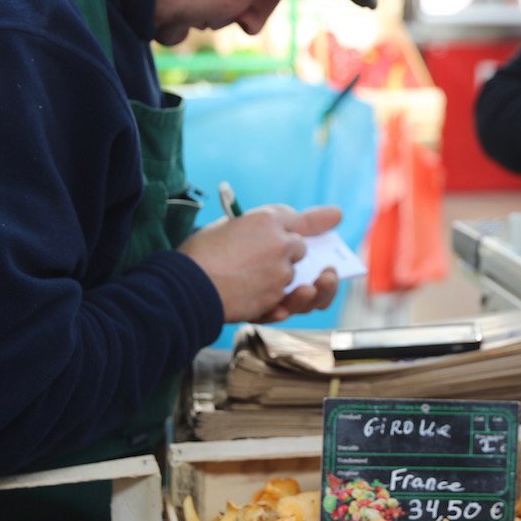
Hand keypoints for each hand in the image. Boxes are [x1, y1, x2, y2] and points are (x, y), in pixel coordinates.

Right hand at [179, 204, 343, 323]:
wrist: (185, 287)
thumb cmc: (198, 256)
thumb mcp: (224, 227)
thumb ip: (250, 229)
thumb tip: (260, 235)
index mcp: (266, 220)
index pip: (299, 217)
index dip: (319, 218)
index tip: (335, 216)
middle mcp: (281, 244)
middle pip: (299, 248)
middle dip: (290, 253)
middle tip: (266, 260)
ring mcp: (281, 274)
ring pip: (296, 277)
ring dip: (290, 281)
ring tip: (282, 284)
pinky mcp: (276, 299)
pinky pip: (287, 302)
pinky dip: (281, 304)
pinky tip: (271, 303)